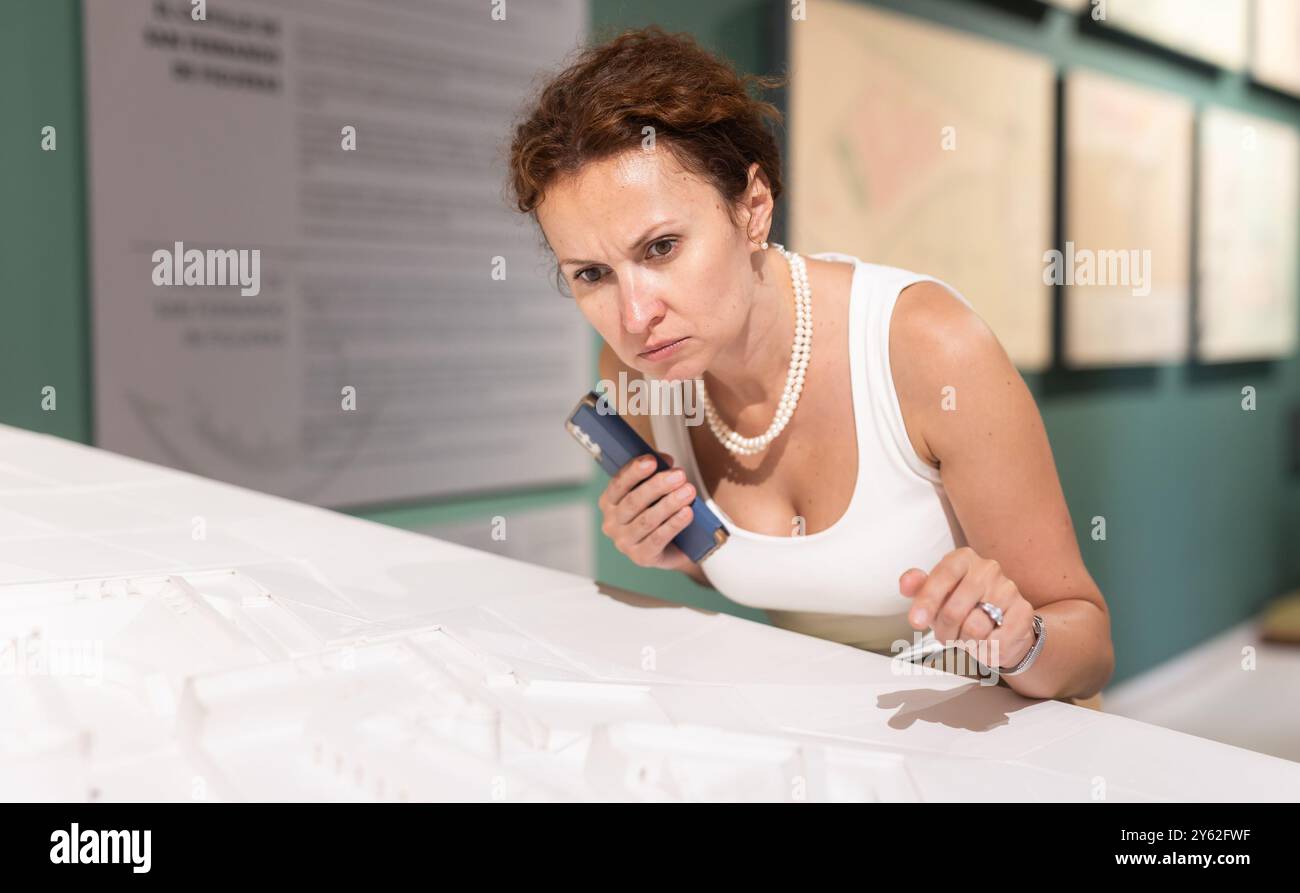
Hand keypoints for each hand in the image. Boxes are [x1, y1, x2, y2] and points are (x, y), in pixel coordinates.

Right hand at [598, 451, 696, 571]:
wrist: (671, 547)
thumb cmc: (659, 512)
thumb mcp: (654, 491)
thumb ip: (656, 473)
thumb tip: (667, 461)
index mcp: (608, 502)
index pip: (618, 484)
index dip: (634, 471)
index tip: (652, 461)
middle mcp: (611, 523)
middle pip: (633, 501)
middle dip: (658, 486)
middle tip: (680, 475)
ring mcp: (624, 542)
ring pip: (647, 520)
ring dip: (670, 504)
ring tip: (688, 492)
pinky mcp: (641, 557)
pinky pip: (658, 538)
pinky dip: (674, 524)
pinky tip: (687, 513)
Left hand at [899, 546, 1035, 669]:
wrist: (1001, 622)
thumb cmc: (962, 605)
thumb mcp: (936, 594)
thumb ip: (918, 586)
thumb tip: (906, 583)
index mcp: (963, 559)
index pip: (942, 576)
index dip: (927, 601)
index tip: (916, 622)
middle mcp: (988, 569)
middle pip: (954, 610)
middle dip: (944, 631)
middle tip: (947, 636)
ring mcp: (1008, 589)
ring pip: (975, 629)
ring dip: (965, 642)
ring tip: (967, 638)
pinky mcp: (1024, 612)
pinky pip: (996, 643)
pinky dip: (985, 651)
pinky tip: (986, 644)